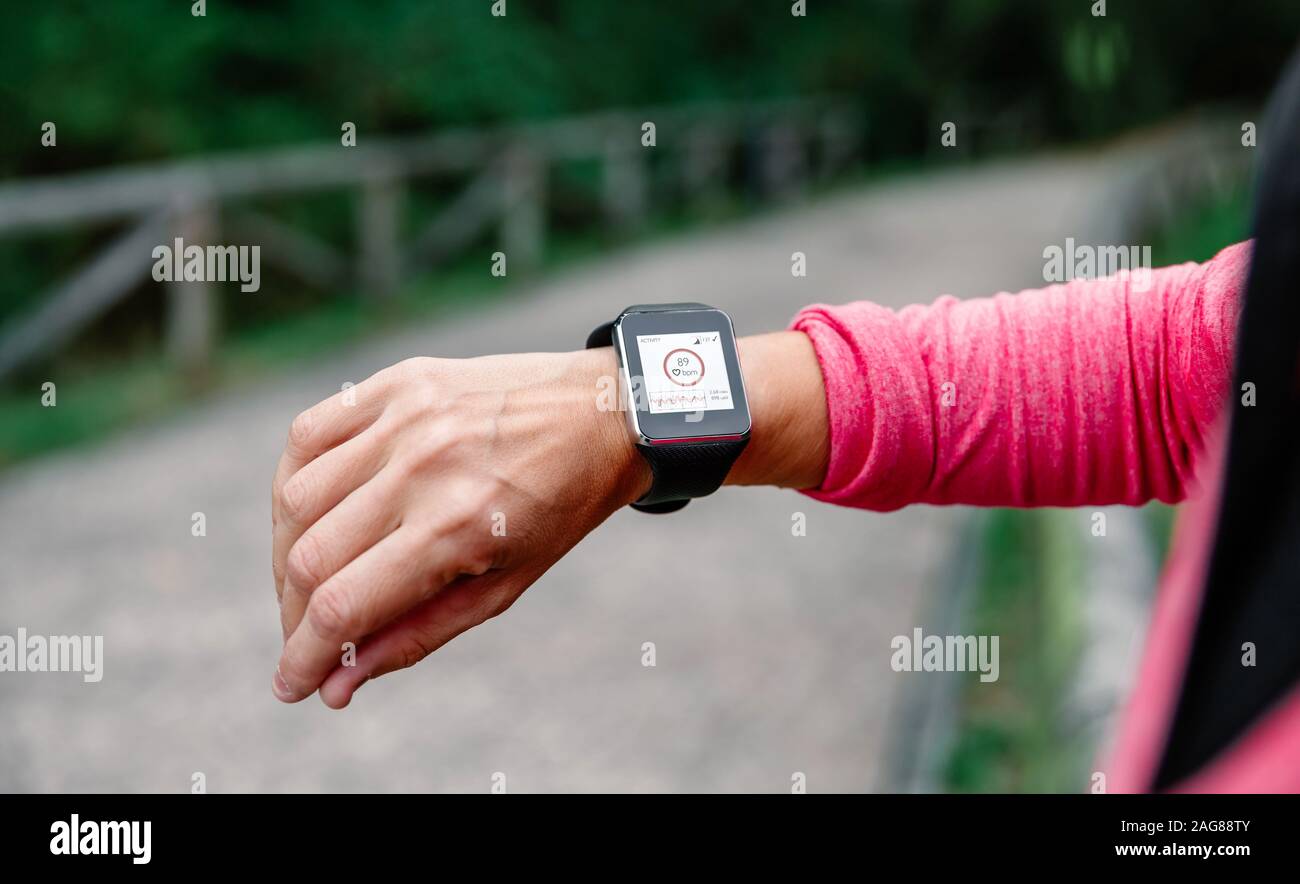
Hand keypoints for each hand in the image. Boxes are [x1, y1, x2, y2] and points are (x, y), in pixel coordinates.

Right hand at [268, 331, 826, 707]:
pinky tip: (313, 511)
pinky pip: (308, 435)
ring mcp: (405, 417)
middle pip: (309, 558)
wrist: (600, 413)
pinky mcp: (397, 382)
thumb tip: (337, 688)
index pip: (343, 606)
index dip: (305, 657)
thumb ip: (416, 636)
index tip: (291, 685)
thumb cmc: (557, 509)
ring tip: (315, 578)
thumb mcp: (503, 588)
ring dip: (289, 553)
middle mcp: (424, 466)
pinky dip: (295, 481)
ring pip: (295, 498)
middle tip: (310, 636)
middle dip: (296, 616)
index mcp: (459, 525)